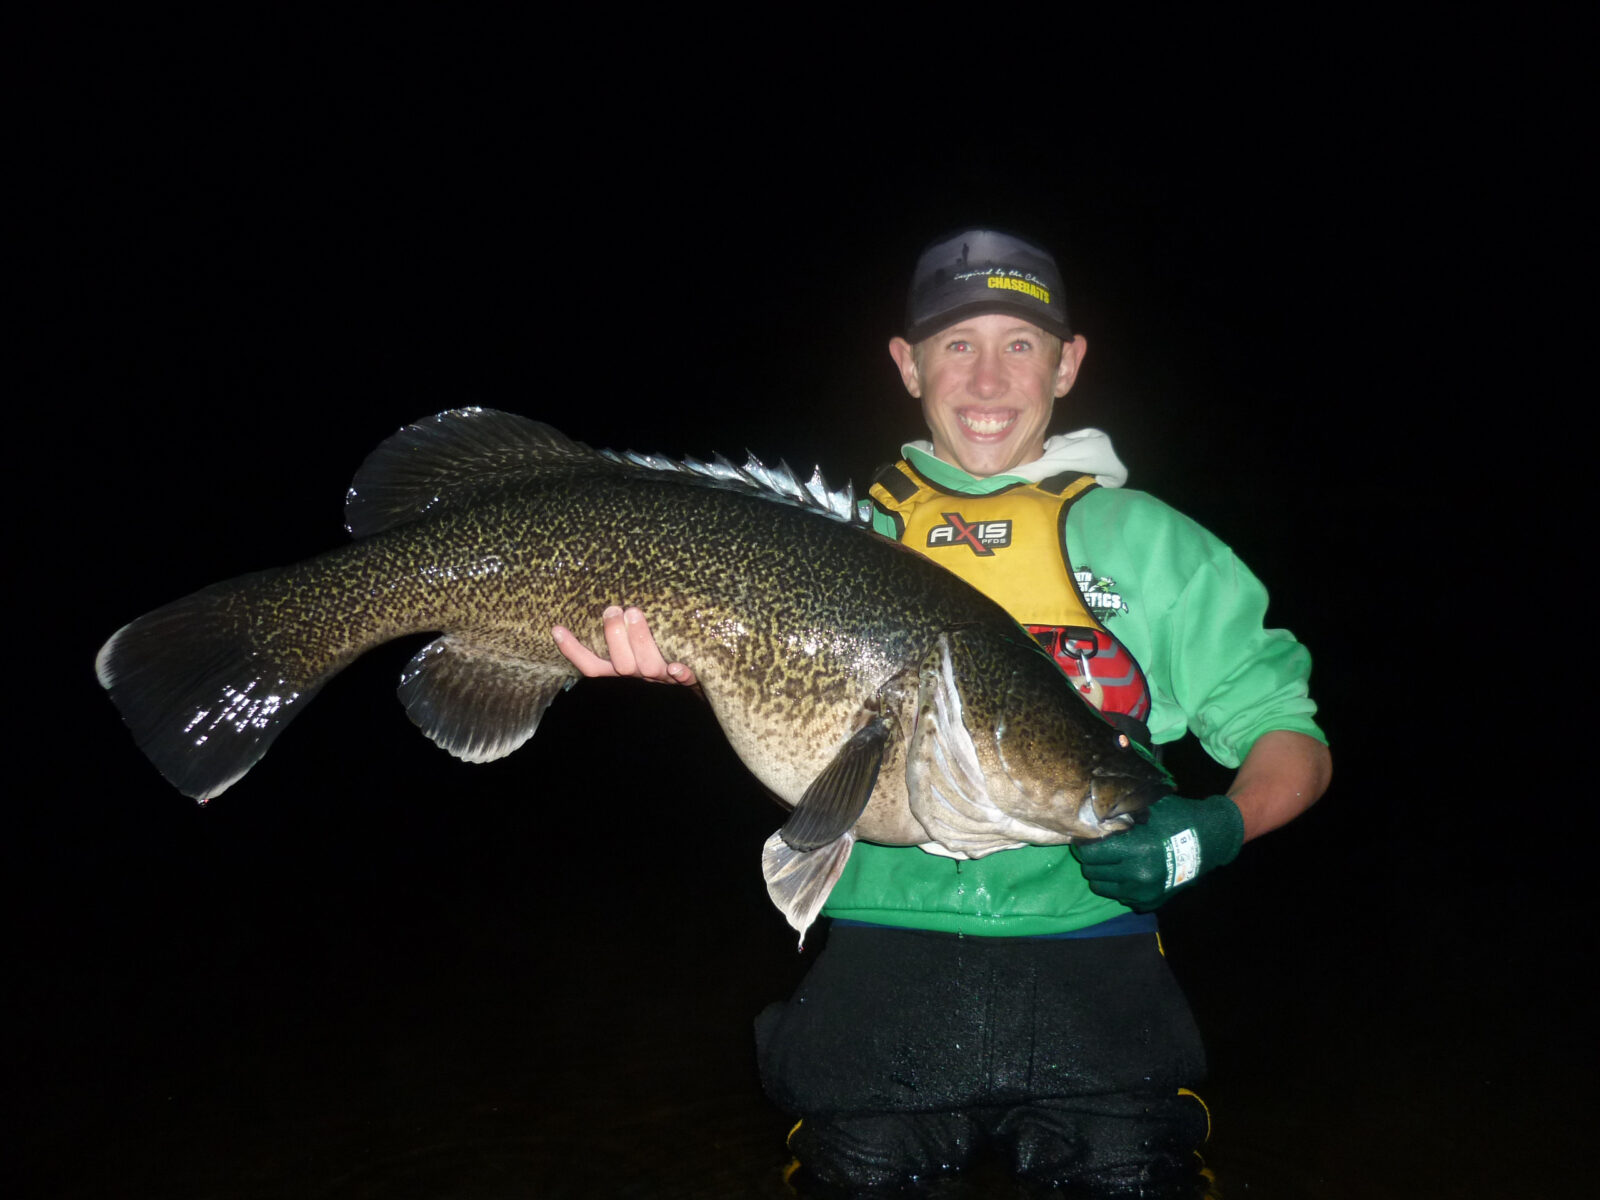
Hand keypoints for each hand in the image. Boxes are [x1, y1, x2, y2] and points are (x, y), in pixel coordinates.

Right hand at [552, 605, 697, 684]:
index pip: (592, 665)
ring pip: (648, 666)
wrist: (700, 673)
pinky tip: (678, 666)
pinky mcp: (688, 677)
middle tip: (613, 610)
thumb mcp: (634, 641)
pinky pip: (684, 678)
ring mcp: (662, 677)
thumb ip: (619, 627)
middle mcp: (638, 675)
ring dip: (640, 641)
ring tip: (634, 613)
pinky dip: (679, 672)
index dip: (574, 650)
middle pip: (621, 665)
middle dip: (614, 637)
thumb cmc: (659, 648)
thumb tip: (599, 593)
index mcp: (621, 668)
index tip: (557, 629)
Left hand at [1071, 794, 1244, 910]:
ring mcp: (1145, 892)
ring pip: (1103, 888)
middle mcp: (1138, 876)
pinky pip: (1121, 897)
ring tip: (1115, 861)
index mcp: (1135, 850)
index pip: (1090, 855)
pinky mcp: (1151, 902)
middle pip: (1092, 873)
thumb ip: (1116, 813)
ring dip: (1104, 874)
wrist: (1209, 839)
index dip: (1085, 845)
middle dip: (1092, 860)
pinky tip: (1131, 872)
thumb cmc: (1175, 817)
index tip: (1089, 839)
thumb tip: (1087, 817)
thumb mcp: (1146, 808)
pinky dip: (1121, 886)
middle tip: (1101, 849)